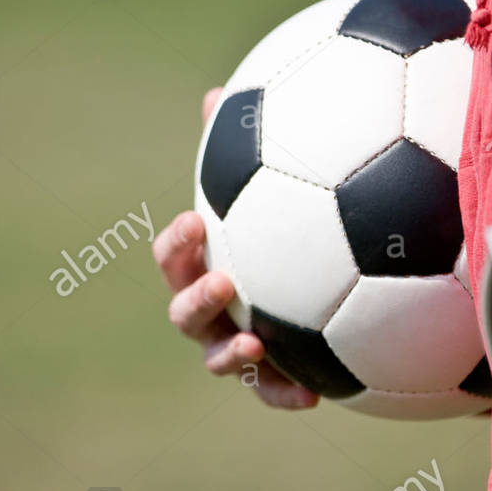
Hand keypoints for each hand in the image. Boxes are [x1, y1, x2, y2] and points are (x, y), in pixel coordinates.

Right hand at [152, 88, 319, 409]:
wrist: (311, 290)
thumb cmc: (278, 228)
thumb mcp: (260, 188)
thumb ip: (239, 149)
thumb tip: (217, 94)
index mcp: (202, 265)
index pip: (175, 254)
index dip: (178, 242)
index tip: (196, 222)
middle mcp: (209, 310)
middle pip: (185, 310)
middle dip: (196, 297)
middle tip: (223, 279)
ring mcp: (232, 347)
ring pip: (220, 359)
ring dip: (232, 354)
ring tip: (257, 344)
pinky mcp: (268, 378)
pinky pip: (272, 393)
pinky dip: (285, 394)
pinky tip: (316, 396)